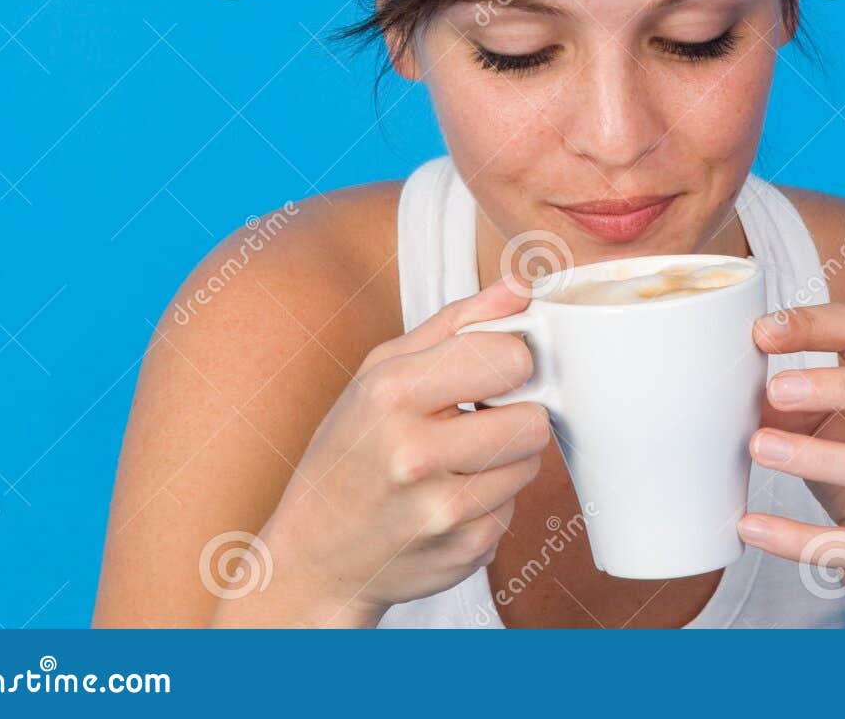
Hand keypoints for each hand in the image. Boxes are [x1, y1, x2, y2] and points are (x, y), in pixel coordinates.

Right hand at [213, 278, 550, 626]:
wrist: (311, 556)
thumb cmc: (349, 451)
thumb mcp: (381, 371)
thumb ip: (458, 323)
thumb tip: (521, 288)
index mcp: (393, 392)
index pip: (510, 358)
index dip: (510, 362)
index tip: (491, 371)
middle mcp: (415, 454)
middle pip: (532, 419)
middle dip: (513, 416)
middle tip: (475, 421)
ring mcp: (441, 510)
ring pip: (531, 464)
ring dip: (505, 459)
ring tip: (456, 461)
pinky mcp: (466, 551)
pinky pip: (514, 508)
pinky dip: (490, 501)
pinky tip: (447, 499)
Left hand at [738, 301, 844, 626]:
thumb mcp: (831, 432)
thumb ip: (792, 407)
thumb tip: (726, 388)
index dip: (817, 325)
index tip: (761, 332)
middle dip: (839, 386)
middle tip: (776, 390)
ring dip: (818, 457)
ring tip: (759, 447)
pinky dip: (800, 538)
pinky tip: (752, 527)